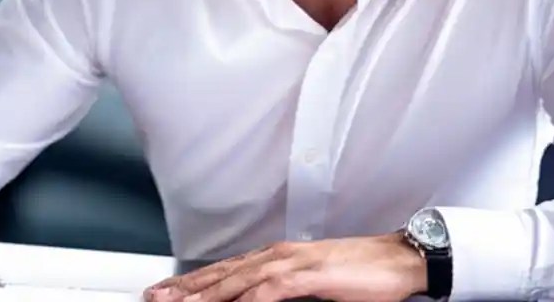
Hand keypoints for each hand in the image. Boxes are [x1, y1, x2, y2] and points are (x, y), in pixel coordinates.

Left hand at [144, 233, 425, 301]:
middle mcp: (280, 255)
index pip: (227, 272)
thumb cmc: (364, 276)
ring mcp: (293, 262)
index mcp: (280, 258)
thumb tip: (258, 301)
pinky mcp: (309, 274)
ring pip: (237, 280)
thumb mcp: (316, 288)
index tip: (168, 294)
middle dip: (186, 288)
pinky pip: (269, 290)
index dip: (195, 284)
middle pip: (222, 274)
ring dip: (206, 294)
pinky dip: (247, 299)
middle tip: (154, 298)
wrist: (399, 260)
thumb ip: (285, 295)